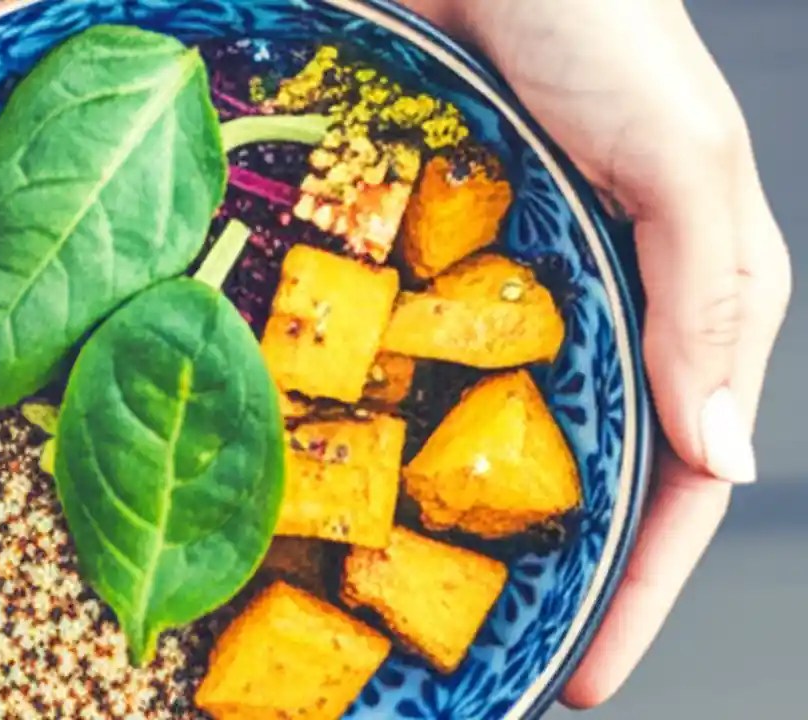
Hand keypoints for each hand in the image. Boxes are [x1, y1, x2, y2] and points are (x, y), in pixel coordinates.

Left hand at [402, 0, 792, 706]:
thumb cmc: (605, 31)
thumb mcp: (683, 162)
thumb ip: (710, 302)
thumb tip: (721, 462)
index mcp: (687, 308)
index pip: (676, 481)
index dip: (639, 587)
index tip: (585, 672)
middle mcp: (597, 316)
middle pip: (581, 476)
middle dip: (548, 574)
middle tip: (491, 660)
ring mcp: (508, 296)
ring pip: (495, 434)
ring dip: (463, 515)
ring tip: (414, 599)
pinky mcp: (434, 261)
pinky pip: (419, 362)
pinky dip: (398, 423)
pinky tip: (359, 473)